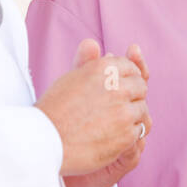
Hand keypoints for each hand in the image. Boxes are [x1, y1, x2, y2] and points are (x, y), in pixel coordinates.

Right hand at [36, 39, 150, 181]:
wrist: (44, 143)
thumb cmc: (53, 110)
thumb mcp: (69, 78)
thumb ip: (86, 61)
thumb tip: (92, 43)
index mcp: (103, 68)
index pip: (131, 67)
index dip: (127, 79)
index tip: (119, 90)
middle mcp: (117, 87)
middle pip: (141, 87)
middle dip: (133, 96)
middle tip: (118, 108)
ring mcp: (123, 111)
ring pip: (142, 109)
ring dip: (132, 116)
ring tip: (114, 124)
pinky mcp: (126, 134)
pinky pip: (139, 130)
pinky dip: (130, 135)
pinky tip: (115, 137)